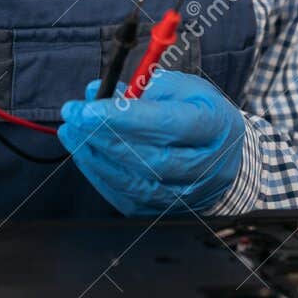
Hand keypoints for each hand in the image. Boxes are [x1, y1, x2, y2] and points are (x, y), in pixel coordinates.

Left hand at [57, 69, 245, 214]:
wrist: (225, 158)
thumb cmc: (199, 114)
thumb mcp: (181, 88)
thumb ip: (139, 87)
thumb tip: (94, 92)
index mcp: (215, 126)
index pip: (169, 124)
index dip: (125, 117)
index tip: (87, 106)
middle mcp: (207, 166)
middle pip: (151, 158)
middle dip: (104, 136)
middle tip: (73, 116)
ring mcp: (188, 194)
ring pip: (136, 183)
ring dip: (96, 157)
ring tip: (72, 132)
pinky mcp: (166, 210)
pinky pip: (128, 198)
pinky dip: (101, 175)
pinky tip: (85, 154)